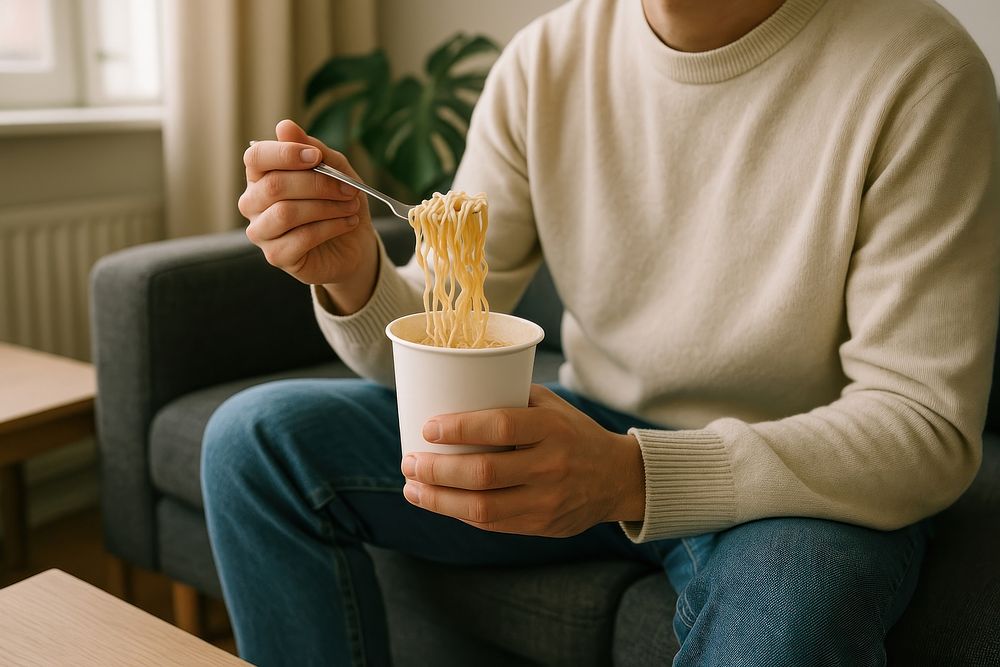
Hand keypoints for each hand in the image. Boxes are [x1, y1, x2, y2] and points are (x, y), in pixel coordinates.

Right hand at [239, 119, 377, 310]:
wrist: (354, 245)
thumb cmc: (339, 202)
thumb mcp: (335, 170)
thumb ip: (312, 149)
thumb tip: (285, 126)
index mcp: (261, 176)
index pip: (256, 157)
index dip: (285, 153)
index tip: (317, 157)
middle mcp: (253, 203)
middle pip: (274, 186)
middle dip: (318, 184)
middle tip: (350, 188)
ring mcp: (261, 232)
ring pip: (286, 213)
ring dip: (327, 207)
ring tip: (352, 206)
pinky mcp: (277, 256)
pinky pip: (301, 238)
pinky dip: (331, 227)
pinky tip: (348, 223)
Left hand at [400, 385, 645, 536]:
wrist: (617, 478)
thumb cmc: (572, 433)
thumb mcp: (551, 406)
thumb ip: (509, 398)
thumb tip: (451, 388)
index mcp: (551, 427)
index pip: (499, 426)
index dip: (459, 428)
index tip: (427, 428)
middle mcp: (550, 465)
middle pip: (483, 473)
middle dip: (437, 470)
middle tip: (409, 462)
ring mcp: (546, 500)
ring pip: (482, 508)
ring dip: (439, 500)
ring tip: (412, 488)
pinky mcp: (541, 525)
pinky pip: (492, 524)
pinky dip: (460, 514)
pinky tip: (440, 502)